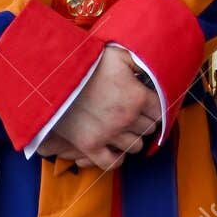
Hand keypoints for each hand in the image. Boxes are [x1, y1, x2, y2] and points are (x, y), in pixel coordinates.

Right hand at [41, 46, 162, 169]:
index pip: (161, 111)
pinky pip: (112, 163)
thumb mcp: (118, 54)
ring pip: (135, 146)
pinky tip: (116, 149)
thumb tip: (153, 69)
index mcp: (138, 97)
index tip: (149, 105)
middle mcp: (127, 118)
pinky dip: (117, 159)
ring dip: (132, 138)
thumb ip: (139, 62)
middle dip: (144, 122)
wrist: (56, 78)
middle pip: (149, 129)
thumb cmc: (88, 64)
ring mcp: (109, 134)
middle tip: (136, 115)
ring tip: (125, 129)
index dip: (156, 107)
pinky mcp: (90, 146)